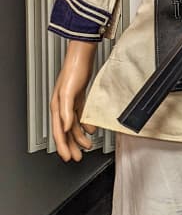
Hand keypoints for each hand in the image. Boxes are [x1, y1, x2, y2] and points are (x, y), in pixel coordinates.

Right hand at [50, 41, 98, 161]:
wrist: (82, 57)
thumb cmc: (73, 72)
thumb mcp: (69, 92)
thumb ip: (67, 111)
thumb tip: (67, 126)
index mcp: (57, 108)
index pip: (60, 132)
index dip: (63, 146)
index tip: (68, 157)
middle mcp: (62, 107)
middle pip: (66, 132)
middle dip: (71, 146)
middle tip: (78, 157)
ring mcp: (71, 104)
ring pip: (74, 126)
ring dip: (80, 137)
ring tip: (88, 146)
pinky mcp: (79, 99)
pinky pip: (80, 117)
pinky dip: (85, 125)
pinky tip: (91, 130)